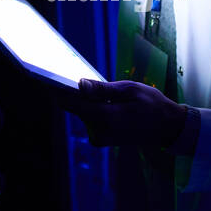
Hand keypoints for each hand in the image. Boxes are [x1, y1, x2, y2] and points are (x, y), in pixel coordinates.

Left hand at [48, 78, 186, 152]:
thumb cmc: (152, 105)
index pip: (70, 102)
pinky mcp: (101, 138)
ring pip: (82, 111)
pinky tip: (102, 99)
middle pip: (74, 106)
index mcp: (105, 118)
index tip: (43, 74)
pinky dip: (92, 107)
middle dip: (72, 90)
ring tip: (94, 86)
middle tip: (69, 71)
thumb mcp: (130, 90)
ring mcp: (99, 137)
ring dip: (85, 99)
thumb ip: (103, 89)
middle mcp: (98, 131)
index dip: (55, 88)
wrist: (168, 128)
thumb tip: (80, 84)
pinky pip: (89, 117)